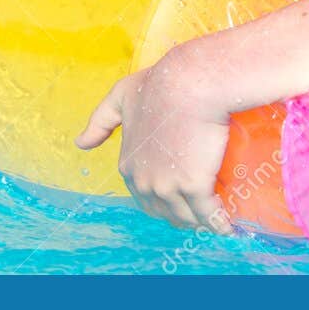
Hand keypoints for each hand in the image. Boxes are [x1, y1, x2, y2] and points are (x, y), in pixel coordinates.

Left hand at [75, 45, 234, 232]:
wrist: (190, 83)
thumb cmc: (159, 85)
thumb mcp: (121, 96)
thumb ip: (101, 119)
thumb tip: (81, 143)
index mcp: (128, 165)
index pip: (144, 196)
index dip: (161, 199)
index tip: (177, 195)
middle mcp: (144, 182)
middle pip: (164, 211)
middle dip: (180, 215)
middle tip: (199, 210)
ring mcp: (169, 187)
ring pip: (186, 217)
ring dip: (200, 222)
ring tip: (216, 219)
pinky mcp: (194, 186)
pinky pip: (209, 215)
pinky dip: (219, 223)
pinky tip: (228, 226)